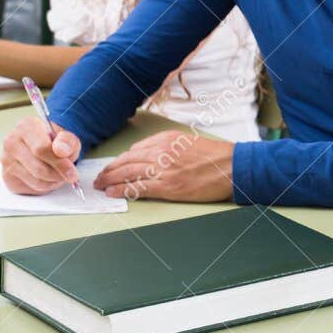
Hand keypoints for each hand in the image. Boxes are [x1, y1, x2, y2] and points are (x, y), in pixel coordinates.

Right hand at [0, 115, 82, 195]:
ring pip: (35, 180)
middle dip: (58, 175)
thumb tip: (61, 151)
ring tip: (59, 174)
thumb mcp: (68, 138)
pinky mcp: (7, 175)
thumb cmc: (55, 141)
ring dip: (53, 182)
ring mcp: (6, 159)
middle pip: (39, 168)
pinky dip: (45, 186)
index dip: (60, 163)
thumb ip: (67, 141)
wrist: (44, 146)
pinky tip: (48, 178)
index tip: (72, 171)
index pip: (42, 149)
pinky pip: (30, 187)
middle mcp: (12, 142)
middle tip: (70, 176)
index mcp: (26, 127)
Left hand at [94, 130, 234, 202]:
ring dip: (110, 180)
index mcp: (166, 139)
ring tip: (101, 186)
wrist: (233, 167)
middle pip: (126, 161)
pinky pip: (138, 188)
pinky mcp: (169, 186)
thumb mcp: (188, 141)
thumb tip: (144, 155)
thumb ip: (166, 146)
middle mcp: (161, 152)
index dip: (120, 160)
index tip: (113, 167)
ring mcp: (164, 170)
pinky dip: (122, 190)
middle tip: (99, 178)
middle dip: (109, 170)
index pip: (134, 150)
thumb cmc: (215, 156)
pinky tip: (113, 192)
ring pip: (128, 173)